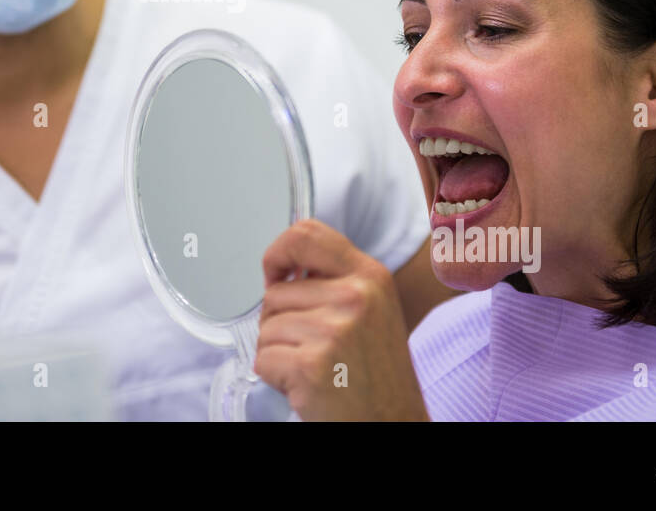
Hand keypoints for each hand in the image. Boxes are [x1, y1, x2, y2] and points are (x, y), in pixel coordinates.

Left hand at [253, 218, 427, 420]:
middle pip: (275, 292)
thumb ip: (334, 280)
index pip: (306, 233)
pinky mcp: (311, 364)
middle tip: (313, 348)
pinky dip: (275, 376)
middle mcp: (355, 296)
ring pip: (265, 327)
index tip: (275, 276)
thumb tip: (282, 268)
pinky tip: (306, 385)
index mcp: (370, 276)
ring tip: (314, 367)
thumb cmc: (377, 373)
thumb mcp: (372, 309)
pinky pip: (263, 358)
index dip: (278, 252)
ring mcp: (333, 330)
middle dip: (280, 323)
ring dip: (279, 352)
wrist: (392, 422)